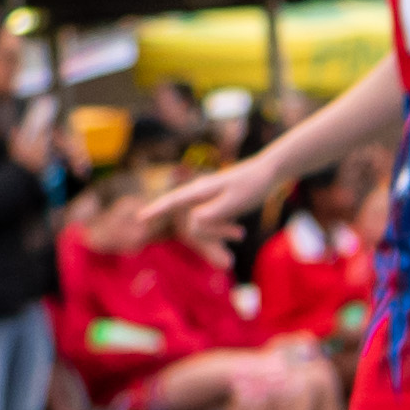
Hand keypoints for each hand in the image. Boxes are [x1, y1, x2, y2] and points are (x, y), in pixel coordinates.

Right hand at [150, 157, 275, 250]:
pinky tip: (239, 232)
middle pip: (193, 222)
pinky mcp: (217, 205)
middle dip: (211, 235)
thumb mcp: (234, 201)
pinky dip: (223, 230)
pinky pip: (213, 223)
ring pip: (204, 224)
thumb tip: (193, 221)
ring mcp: (208, 200)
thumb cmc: (251, 185)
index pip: (172, 201)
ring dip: (220, 233)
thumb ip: (213, 213)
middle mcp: (200, 194)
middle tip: (238, 236)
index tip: (139, 218)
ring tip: (241, 233)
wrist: (269, 173)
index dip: (155, 210)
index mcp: (200, 190)